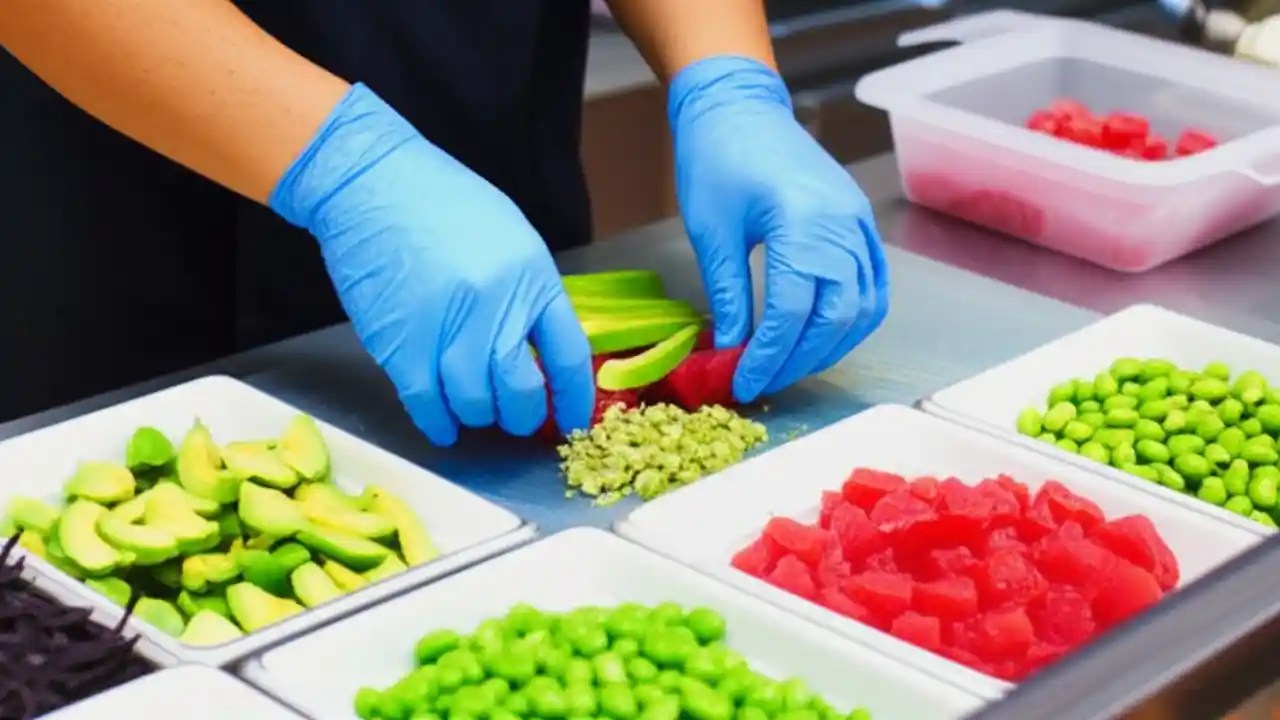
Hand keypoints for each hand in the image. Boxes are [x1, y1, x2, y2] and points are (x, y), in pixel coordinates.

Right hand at [269, 84, 593, 444]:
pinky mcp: (401, 346)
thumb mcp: (508, 235)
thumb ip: (527, 290)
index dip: (573, 398)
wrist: (369, 182)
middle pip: (521, 392)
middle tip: (514, 417)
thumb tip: (537, 345)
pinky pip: (428, 405)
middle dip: (521, 416)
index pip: (569, 355)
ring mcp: (447, 329)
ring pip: (474, 404)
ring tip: (471, 408)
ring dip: (476, 416)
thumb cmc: (437, 200)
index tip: (572, 420)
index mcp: (531, 277)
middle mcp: (496, 307)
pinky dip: (439, 424)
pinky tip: (444, 426)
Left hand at [668, 56, 889, 402]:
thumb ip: (728, 296)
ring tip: (790, 366)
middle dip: (799, 360)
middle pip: (835, 317)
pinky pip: (873, 284)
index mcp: (803, 223)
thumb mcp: (712, 233)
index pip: (792, 312)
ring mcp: (857, 222)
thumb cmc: (718, 158)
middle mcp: (842, 224)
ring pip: (861, 307)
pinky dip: (853, 318)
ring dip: (829, 346)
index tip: (742, 381)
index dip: (768, 356)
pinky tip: (824, 337)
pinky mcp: (859, 222)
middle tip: (764, 381)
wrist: (739, 106)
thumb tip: (732, 351)